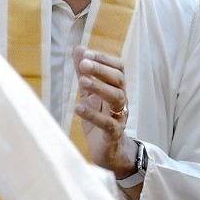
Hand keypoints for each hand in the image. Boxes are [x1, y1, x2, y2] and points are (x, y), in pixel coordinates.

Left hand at [73, 47, 132, 176]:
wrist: (108, 150)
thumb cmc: (99, 118)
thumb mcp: (89, 94)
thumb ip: (85, 73)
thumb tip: (78, 49)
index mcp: (117, 89)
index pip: (118, 68)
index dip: (103, 59)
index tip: (85, 54)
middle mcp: (121, 100)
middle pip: (118, 79)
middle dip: (101, 70)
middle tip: (83, 64)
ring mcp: (119, 116)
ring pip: (116, 98)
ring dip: (99, 87)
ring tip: (82, 82)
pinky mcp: (113, 133)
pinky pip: (106, 123)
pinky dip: (92, 115)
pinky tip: (78, 108)